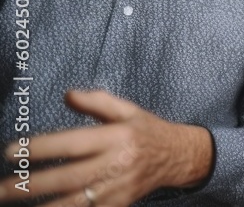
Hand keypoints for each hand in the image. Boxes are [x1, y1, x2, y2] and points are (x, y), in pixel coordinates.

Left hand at [0, 90, 210, 205]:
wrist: (178, 158)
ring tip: (14, 203)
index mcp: (117, 137)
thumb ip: (97, 101)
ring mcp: (116, 189)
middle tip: (1, 188)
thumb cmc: (146, 131)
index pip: (72, 144)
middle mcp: (116, 164)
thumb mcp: (127, 109)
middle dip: (30, 184)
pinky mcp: (117, 205)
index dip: (40, 148)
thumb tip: (67, 95)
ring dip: (41, 206)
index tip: (10, 151)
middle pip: (66, 177)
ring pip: (72, 202)